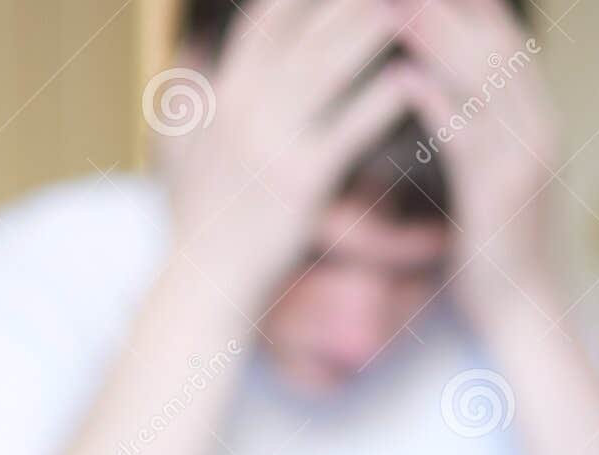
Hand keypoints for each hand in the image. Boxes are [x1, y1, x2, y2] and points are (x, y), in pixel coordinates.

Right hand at [162, 0, 412, 310]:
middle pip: (303, 28)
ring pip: (328, 64)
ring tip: (413, 9)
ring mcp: (270, 141)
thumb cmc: (201, 219)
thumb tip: (194, 52)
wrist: (205, 281)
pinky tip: (413, 81)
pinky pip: (350, 128)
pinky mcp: (301, 181)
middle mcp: (242, 106)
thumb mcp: (185, 148)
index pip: (265, 19)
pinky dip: (383, 100)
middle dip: (349, 0)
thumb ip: (192, 97)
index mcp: (222, 93)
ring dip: (373, 28)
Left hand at [396, 0, 559, 322]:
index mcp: (535, 116)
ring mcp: (525, 158)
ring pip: (484, 77)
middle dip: (447, 5)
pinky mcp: (502, 193)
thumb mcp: (487, 175)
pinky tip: (402, 77)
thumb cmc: (494, 247)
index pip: (502, 35)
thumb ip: (473, 128)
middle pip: (494, 40)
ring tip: (392, 5)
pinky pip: (469, 136)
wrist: (522, 312)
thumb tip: (436, 85)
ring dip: (435, 35)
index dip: (465, 3)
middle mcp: (539, 126)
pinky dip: (437, 101)